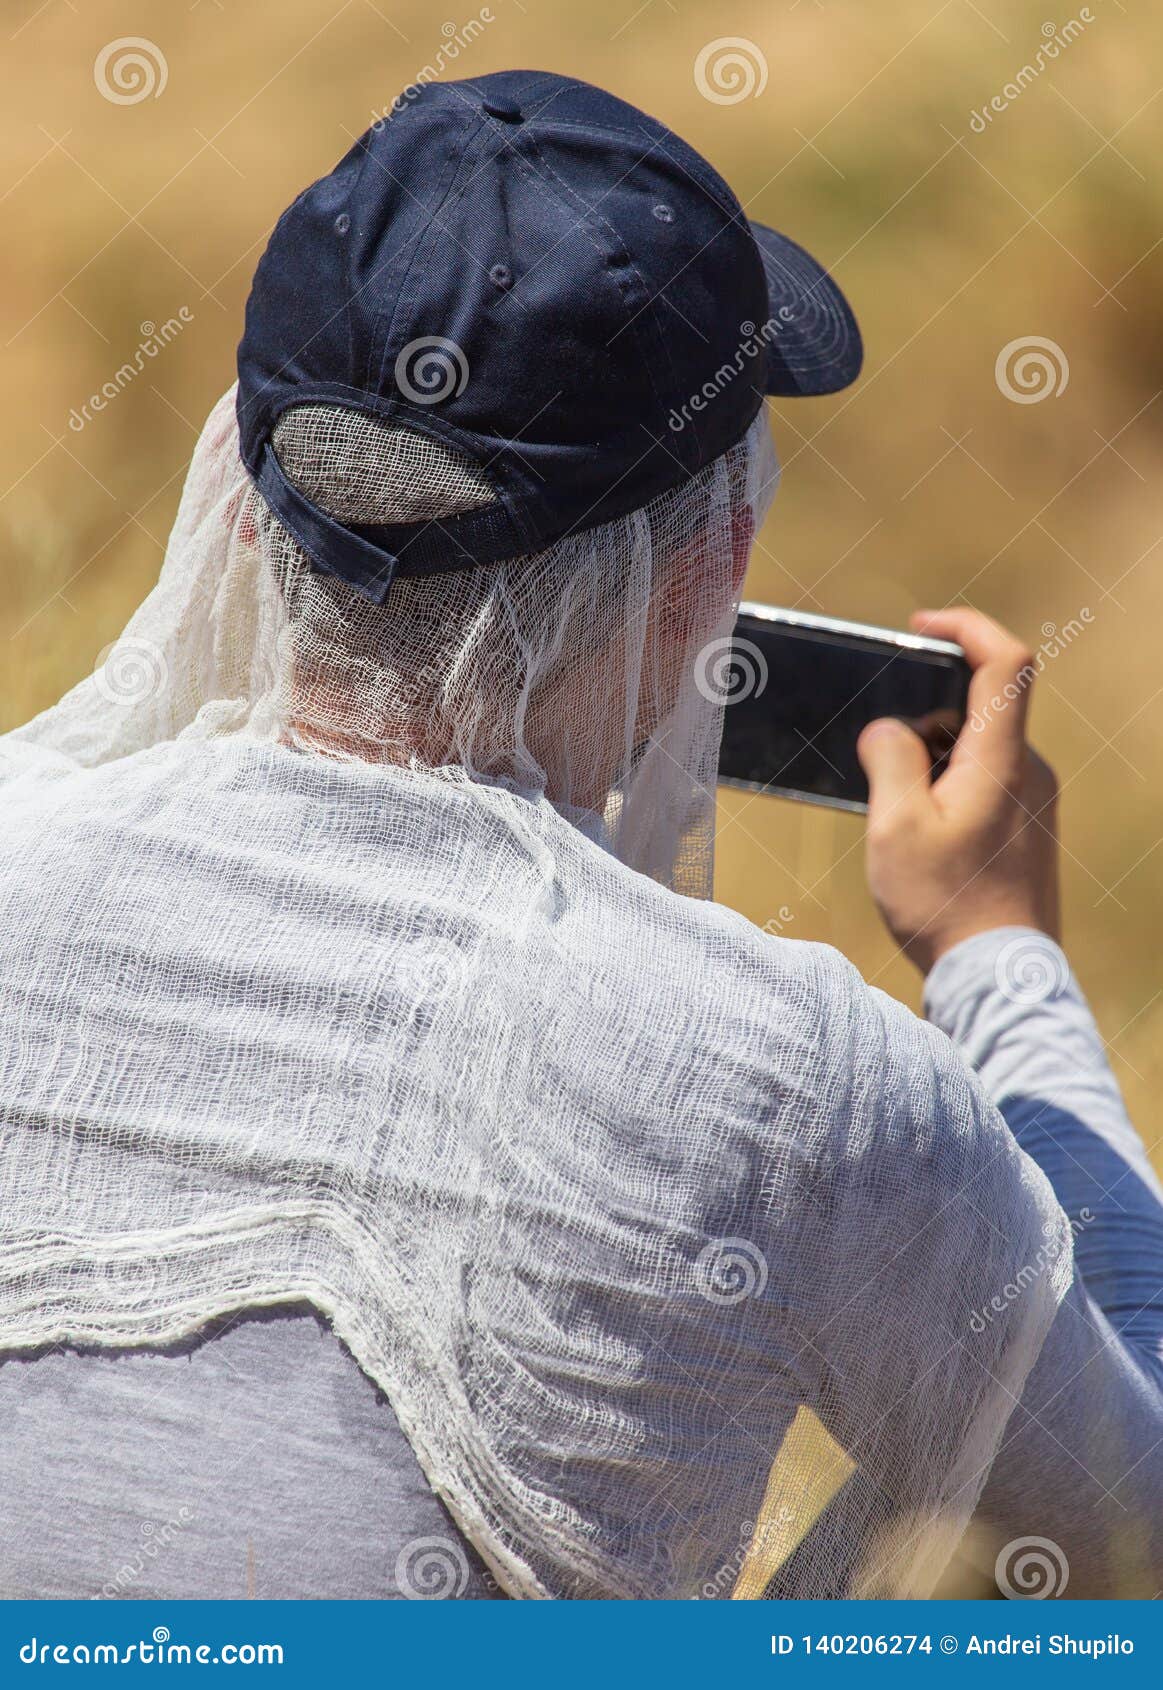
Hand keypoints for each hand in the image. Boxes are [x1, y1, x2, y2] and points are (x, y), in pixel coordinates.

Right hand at [856, 608, 1059, 974]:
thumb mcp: (895, 826)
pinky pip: (982, 783)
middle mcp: (1028, 772)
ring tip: (892, 811)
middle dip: (922, 715)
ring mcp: (1032, 802)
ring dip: (928, 759)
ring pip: (975, 749)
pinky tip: (914, 834)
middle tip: (878, 755)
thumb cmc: (946, 904)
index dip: (964, 627)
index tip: (919, 628)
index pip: (1005, 661)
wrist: (997, 979)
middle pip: (978, 706)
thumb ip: (888, 759)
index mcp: (1001, 759)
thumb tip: (885, 729)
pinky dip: (943, 787)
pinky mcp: (1025, 830)